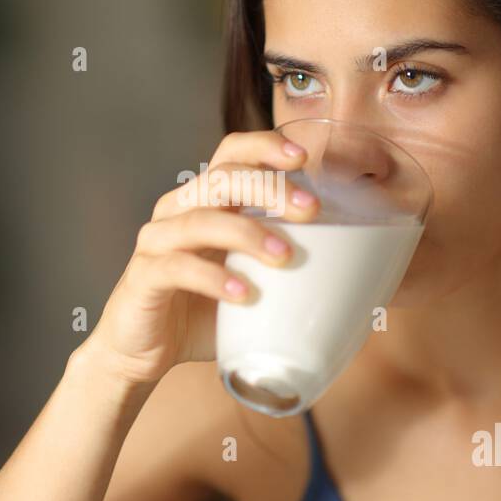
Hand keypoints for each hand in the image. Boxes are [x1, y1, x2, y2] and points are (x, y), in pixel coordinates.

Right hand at [80, 130, 320, 388]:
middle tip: (310, 211)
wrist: (144, 353)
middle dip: (269, 187)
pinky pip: (178, 267)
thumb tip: (357, 274)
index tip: (304, 158)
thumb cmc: (202, 313)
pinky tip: (245, 296)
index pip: (232, 154)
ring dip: (247, 233)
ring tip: (284, 258)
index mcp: (205, 202)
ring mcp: (157, 242)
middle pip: (221, 177)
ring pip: (201, 219)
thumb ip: (285, 266)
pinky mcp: (144, 277)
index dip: (265, 147)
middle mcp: (177, 211)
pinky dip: (215, 279)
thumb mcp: (250, 280)